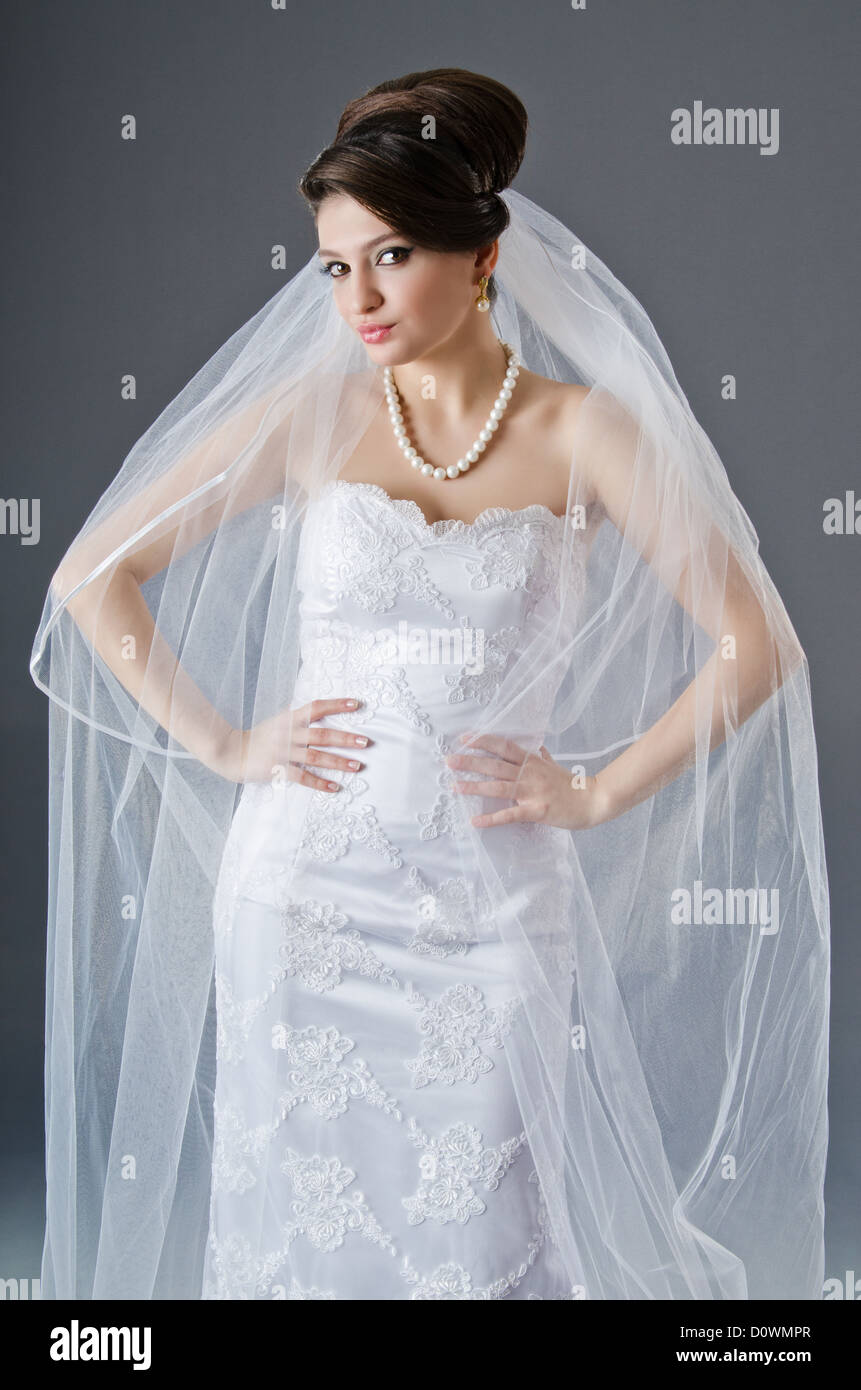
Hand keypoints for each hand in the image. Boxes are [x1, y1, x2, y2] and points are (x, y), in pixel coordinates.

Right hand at [205, 697, 370, 786]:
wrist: (231, 752)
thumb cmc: (259, 737)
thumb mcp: (278, 721)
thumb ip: (297, 717)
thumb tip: (319, 709)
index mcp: (289, 718)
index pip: (316, 707)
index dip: (336, 705)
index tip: (357, 704)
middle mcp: (289, 734)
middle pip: (321, 734)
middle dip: (345, 738)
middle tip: (366, 742)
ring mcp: (284, 752)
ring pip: (316, 757)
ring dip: (338, 762)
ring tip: (357, 766)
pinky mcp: (279, 769)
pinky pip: (303, 777)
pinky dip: (320, 783)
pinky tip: (335, 787)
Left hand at [445, 733, 612, 829]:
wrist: (594, 800)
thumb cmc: (573, 785)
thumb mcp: (556, 767)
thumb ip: (543, 757)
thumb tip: (537, 748)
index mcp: (532, 761)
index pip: (504, 746)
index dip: (483, 741)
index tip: (464, 738)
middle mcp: (529, 773)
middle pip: (495, 764)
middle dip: (470, 762)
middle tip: (448, 760)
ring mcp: (532, 791)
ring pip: (498, 787)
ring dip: (474, 786)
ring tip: (453, 786)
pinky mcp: (536, 810)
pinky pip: (510, 814)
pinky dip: (491, 818)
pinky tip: (475, 821)